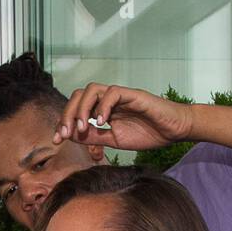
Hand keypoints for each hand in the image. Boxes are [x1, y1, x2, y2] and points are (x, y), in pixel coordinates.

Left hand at [52, 83, 193, 151]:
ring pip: (91, 90)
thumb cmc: (148, 133)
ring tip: (81, 127)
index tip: (58, 139)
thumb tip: (71, 136)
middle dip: (67, 114)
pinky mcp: (132, 94)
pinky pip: (112, 93)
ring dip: (81, 109)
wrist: (173, 131)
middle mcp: (108, 100)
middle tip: (65, 134)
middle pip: (79, 96)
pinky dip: (102, 106)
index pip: (76, 109)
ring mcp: (119, 96)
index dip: (64, 122)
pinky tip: (101, 122)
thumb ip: (94, 137)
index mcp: (102, 110)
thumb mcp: (115, 140)